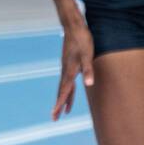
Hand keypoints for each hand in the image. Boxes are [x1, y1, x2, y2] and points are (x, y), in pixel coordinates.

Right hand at [52, 3, 94, 120]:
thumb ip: (88, 70)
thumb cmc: (82, 39)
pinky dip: (67, 90)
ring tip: (64, 111)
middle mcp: (66, 71)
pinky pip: (67, 81)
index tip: (55, 115)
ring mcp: (66, 68)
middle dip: (58, 106)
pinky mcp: (69, 64)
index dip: (60, 104)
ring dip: (63, 99)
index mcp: (69, 71)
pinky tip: (70, 92)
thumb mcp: (88, 54)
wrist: (73, 26)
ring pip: (64, 87)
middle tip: (54, 118)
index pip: (64, 91)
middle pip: (61, 92)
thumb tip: (89, 84)